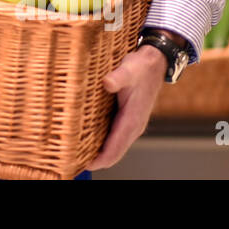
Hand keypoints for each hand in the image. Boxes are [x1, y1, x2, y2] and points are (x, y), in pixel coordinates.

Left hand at [88, 45, 165, 170]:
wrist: (155, 63)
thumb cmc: (140, 67)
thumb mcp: (128, 69)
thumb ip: (118, 77)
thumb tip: (107, 83)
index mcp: (132, 120)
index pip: (114, 148)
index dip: (99, 159)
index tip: (83, 165)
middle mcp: (133, 127)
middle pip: (114, 153)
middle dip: (96, 161)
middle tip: (73, 163)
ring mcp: (132, 125)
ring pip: (115, 147)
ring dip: (99, 154)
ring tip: (76, 155)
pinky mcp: (129, 120)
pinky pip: (115, 139)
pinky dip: (103, 144)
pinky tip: (88, 141)